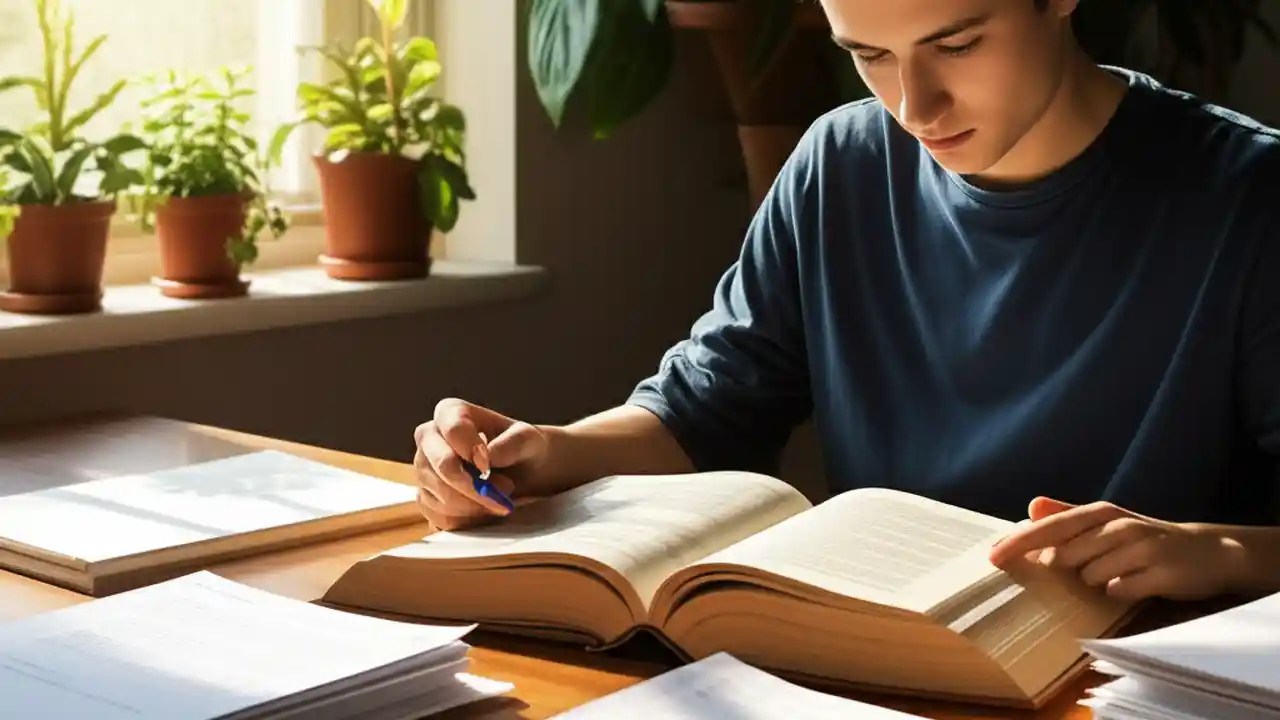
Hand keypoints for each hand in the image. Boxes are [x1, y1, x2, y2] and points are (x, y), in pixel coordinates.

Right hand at [412, 398, 550, 530]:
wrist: (524, 473)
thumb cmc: (523, 448)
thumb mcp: (529, 439)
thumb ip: (512, 444)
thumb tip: (488, 457)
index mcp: (450, 413)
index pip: (452, 429)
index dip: (471, 450)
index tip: (489, 467)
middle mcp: (429, 438)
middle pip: (442, 465)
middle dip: (474, 487)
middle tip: (503, 495)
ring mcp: (424, 469)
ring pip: (440, 494)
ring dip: (474, 505)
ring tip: (499, 498)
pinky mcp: (426, 497)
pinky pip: (438, 515)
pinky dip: (465, 519)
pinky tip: (485, 512)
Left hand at [988, 497, 1244, 601]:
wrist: (1207, 552)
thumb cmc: (1144, 541)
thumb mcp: (1106, 524)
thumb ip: (1067, 517)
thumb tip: (1032, 506)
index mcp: (1099, 513)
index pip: (1049, 527)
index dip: (1019, 542)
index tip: (991, 557)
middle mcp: (1118, 525)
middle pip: (1065, 555)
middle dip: (1066, 570)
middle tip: (1088, 568)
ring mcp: (1141, 548)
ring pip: (1091, 576)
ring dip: (1097, 583)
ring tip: (1120, 574)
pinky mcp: (1161, 572)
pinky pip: (1120, 591)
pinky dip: (1121, 593)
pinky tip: (1135, 586)